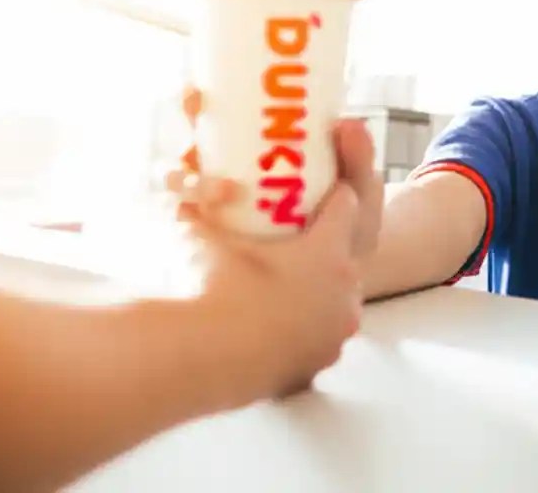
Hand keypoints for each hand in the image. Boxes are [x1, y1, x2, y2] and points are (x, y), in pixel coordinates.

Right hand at [167, 88, 382, 404]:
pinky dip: (308, 325)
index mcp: (329, 251)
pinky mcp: (318, 362)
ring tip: (292, 280)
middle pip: (352, 252)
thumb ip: (198, 199)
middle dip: (332, 241)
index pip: (348, 204)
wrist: (202, 359)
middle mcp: (345, 292)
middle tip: (303, 236)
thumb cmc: (209, 288)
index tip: (322, 189)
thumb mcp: (203, 234)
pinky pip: (322, 334)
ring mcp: (335, 331)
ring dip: (324, 286)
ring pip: (340, 297)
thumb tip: (186, 175)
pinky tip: (284, 321)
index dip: (335, 193)